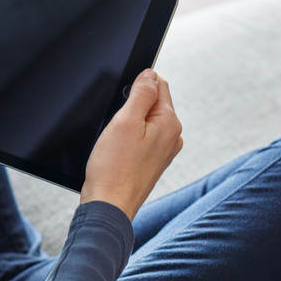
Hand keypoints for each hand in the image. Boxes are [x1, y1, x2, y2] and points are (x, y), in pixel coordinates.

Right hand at [80, 69, 182, 220]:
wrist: (108, 207)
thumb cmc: (114, 169)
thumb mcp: (126, 121)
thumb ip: (141, 93)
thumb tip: (150, 73)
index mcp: (170, 123)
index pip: (158, 85)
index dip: (135, 87)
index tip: (120, 105)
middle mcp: (172, 137)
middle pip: (151, 103)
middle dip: (130, 108)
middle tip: (115, 127)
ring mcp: (163, 151)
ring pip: (143, 122)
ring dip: (126, 125)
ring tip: (115, 143)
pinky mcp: (151, 163)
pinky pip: (139, 139)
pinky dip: (126, 140)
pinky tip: (116, 152)